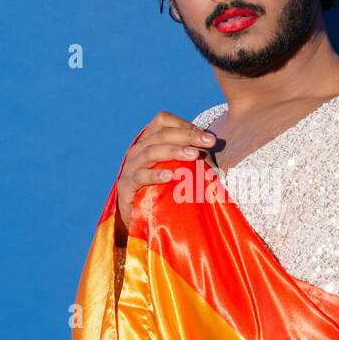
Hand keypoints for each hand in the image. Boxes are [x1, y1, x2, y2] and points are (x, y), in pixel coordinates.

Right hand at [115, 111, 216, 242]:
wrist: (136, 218)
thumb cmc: (161, 192)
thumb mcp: (176, 169)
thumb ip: (189, 155)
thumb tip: (213, 144)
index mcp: (148, 141)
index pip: (162, 121)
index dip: (184, 124)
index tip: (207, 136)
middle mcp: (137, 150)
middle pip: (160, 134)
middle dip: (187, 136)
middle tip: (210, 141)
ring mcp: (130, 167)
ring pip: (150, 152)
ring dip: (174, 151)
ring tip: (194, 155)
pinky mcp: (126, 186)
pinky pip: (140, 176)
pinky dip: (156, 175)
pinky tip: (171, 176)